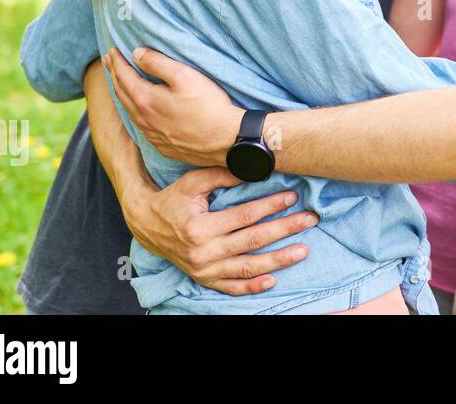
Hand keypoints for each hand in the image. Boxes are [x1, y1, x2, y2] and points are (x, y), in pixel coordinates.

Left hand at [106, 47, 239, 166]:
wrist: (226, 141)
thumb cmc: (209, 106)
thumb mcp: (185, 76)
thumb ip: (158, 63)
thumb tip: (136, 53)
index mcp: (145, 100)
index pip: (124, 77)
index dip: (117, 62)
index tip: (112, 51)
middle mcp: (144, 120)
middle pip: (122, 94)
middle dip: (114, 76)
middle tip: (109, 62)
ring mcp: (153, 135)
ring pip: (129, 111)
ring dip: (122, 94)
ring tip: (119, 82)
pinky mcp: (164, 145)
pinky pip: (141, 125)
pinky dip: (134, 111)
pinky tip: (139, 110)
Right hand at [123, 167, 318, 294]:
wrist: (145, 223)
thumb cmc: (173, 199)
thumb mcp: (194, 182)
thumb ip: (223, 174)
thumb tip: (256, 168)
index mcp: (200, 227)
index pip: (245, 216)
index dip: (270, 206)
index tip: (292, 197)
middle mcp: (203, 252)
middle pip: (252, 241)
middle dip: (285, 229)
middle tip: (309, 220)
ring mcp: (204, 269)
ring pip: (247, 267)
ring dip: (278, 260)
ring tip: (302, 251)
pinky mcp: (203, 279)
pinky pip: (231, 287)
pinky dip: (252, 286)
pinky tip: (273, 280)